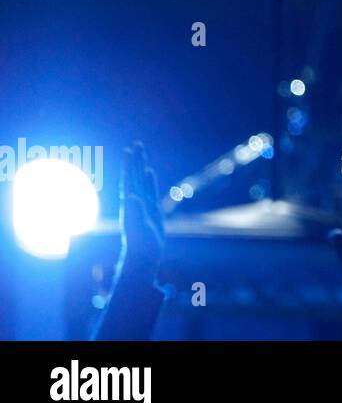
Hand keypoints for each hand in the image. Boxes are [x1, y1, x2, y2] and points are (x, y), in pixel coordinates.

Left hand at [117, 142, 163, 282]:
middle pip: (134, 176)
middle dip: (135, 160)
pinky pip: (149, 190)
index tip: (129, 149)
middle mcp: (134, 201)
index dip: (129, 165)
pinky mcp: (150, 211)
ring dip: (140, 168)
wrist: (143, 257)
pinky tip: (149, 173)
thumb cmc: (140, 245)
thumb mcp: (137, 228)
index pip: (129, 179)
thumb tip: (130, 195)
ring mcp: (142, 205)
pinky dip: (149, 180)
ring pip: (141, 182)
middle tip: (136, 144)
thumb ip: (134, 212)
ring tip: (141, 155)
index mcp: (130, 203)